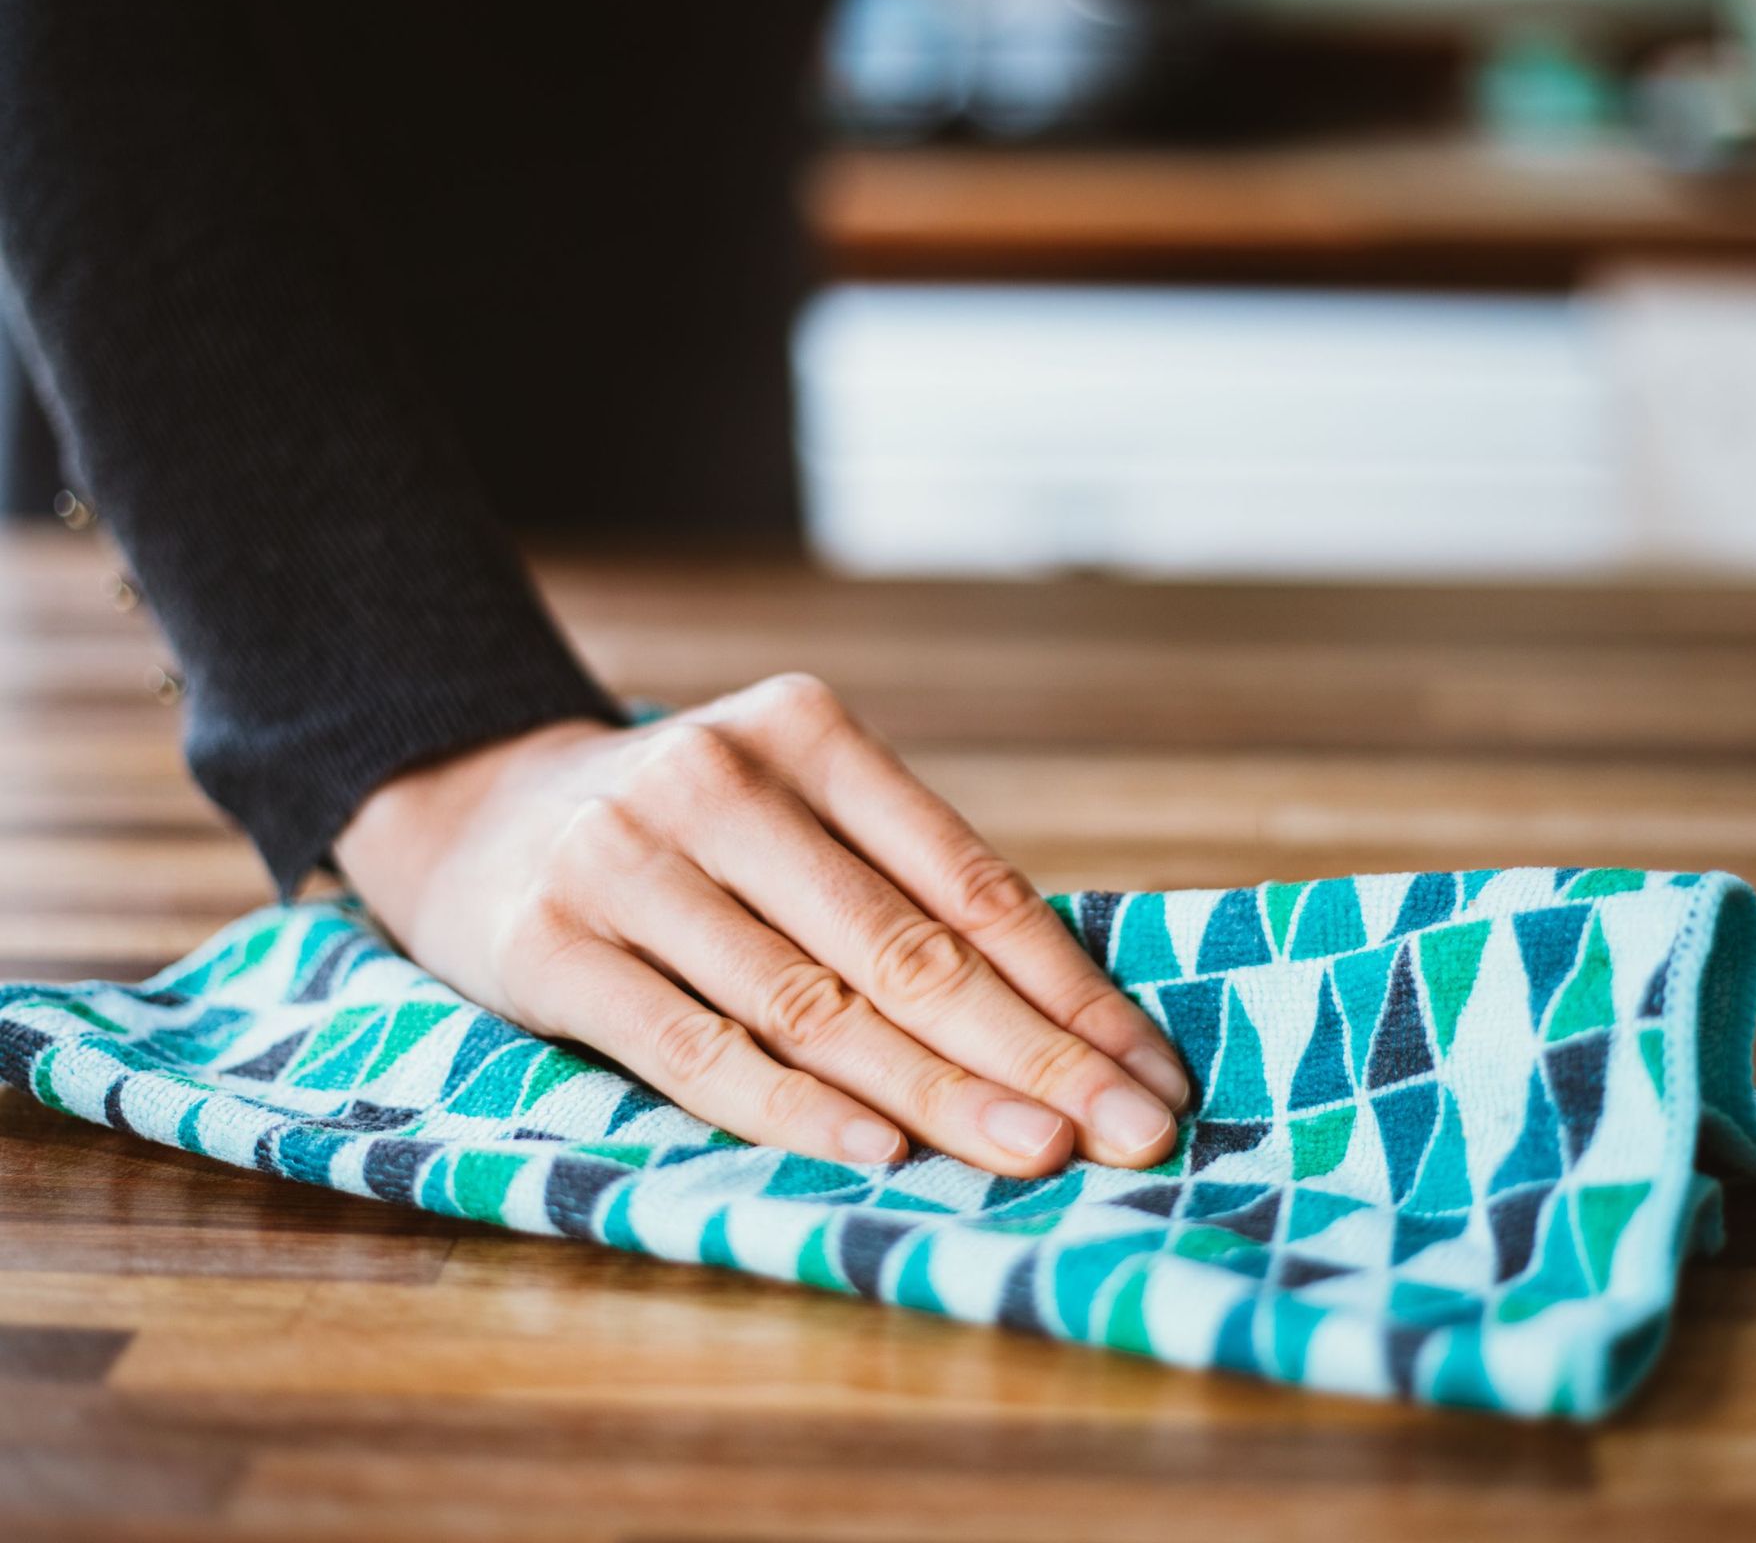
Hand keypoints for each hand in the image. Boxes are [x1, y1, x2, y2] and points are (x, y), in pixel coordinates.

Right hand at [333, 674, 1188, 1176]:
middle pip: (903, 947)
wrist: (474, 806)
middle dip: (1033, 1053)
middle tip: (1132, 1134)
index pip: (966, 880)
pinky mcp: (546, 946)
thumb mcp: (792, 810)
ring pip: (811, 1003)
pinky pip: (690, 1046)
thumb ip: (898, 884)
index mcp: (804, 730)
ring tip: (1038, 1155)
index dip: (1068, 986)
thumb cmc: (687, 833)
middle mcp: (717, 779)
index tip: (1151, 1071)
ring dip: (936, 1093)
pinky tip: (879, 1154)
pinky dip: (790, 1106)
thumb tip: (1066, 1017)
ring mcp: (625, 860)